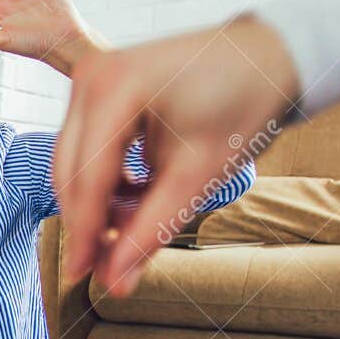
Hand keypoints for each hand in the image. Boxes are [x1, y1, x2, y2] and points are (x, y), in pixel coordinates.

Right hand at [54, 15, 298, 294]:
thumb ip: (151, 230)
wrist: (269, 56)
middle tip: (108, 268)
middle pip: (70, 171)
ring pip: (74, 162)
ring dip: (98, 203)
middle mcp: (91, 76)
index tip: (81, 277)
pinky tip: (133, 200)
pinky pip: (88, 147)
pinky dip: (106, 180)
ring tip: (131, 231)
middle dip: (88, 222)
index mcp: (114, 88)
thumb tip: (115, 282)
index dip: (85, 233)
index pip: (87, 177)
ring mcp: (92, 78)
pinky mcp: (100, 88)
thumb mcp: (199, 175)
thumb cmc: (244, 103)